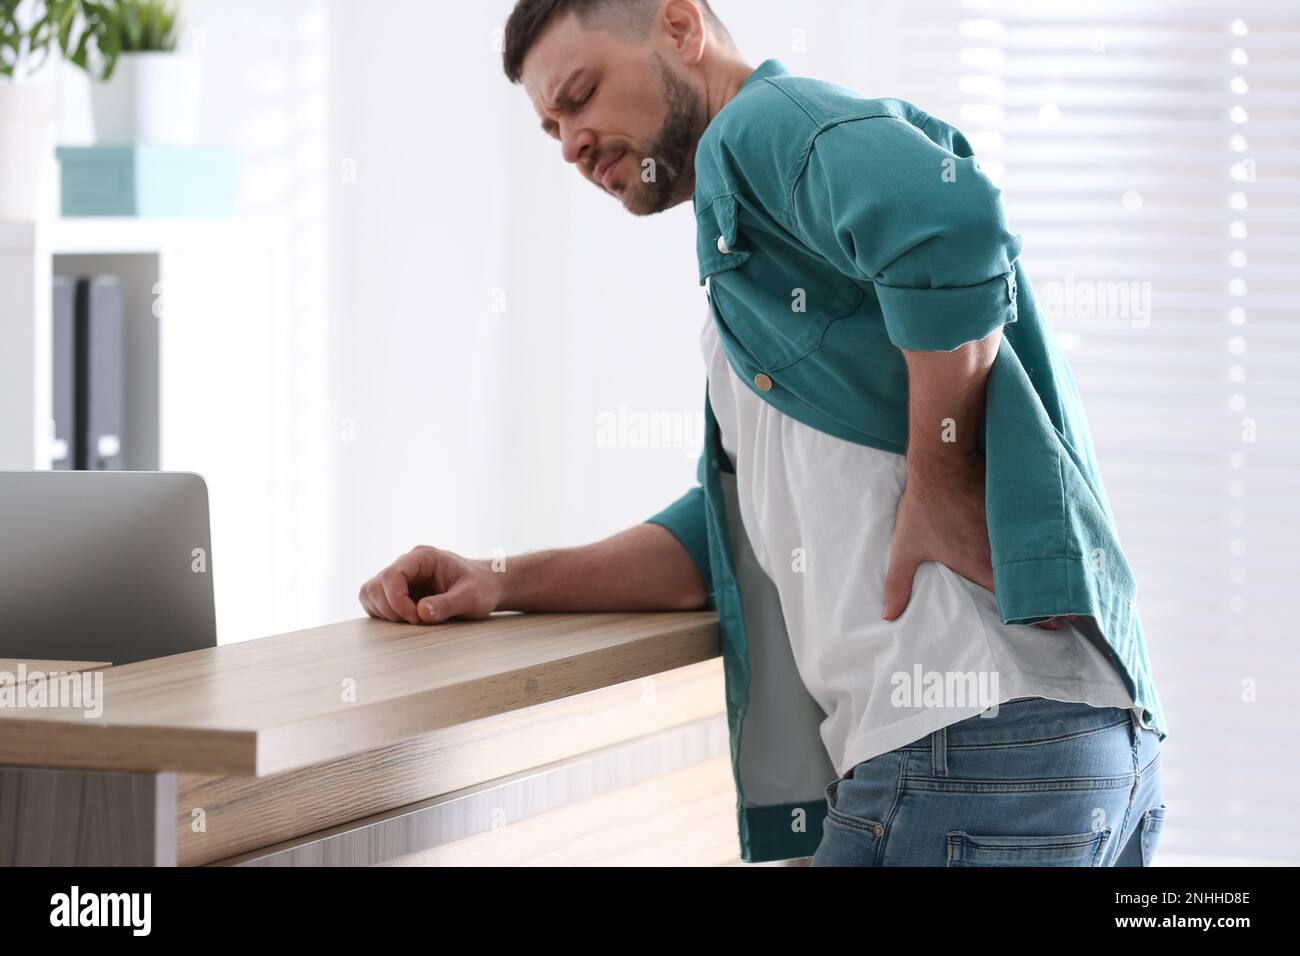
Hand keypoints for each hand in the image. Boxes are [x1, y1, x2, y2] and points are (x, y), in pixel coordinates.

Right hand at [358, 545, 503, 624]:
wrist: (487, 586)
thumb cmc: (482, 588)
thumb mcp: (471, 597)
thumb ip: (447, 604)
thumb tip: (421, 613)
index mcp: (424, 558)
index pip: (392, 574)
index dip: (397, 600)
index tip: (416, 618)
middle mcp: (407, 565)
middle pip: (376, 586)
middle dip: (391, 609)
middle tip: (417, 621)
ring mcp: (401, 578)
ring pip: (370, 594)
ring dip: (386, 613)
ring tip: (414, 621)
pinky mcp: (397, 592)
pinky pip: (376, 603)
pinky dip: (385, 616)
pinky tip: (409, 620)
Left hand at [881, 454, 1067, 629]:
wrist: (943, 462)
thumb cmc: (924, 507)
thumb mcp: (906, 547)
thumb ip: (898, 584)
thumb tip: (888, 616)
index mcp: (982, 566)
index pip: (1016, 600)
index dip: (1037, 615)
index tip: (1055, 624)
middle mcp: (1003, 551)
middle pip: (1037, 581)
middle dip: (1055, 598)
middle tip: (1072, 612)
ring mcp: (1014, 528)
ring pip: (1042, 555)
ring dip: (1057, 570)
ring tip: (1074, 585)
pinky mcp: (1020, 507)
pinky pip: (1040, 529)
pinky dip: (1052, 540)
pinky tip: (1065, 546)